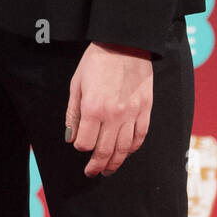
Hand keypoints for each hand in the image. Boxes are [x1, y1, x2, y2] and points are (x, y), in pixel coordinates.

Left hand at [64, 41, 152, 176]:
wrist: (124, 43)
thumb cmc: (97, 61)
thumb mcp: (77, 83)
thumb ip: (73, 112)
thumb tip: (71, 137)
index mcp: (93, 108)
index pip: (85, 142)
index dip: (80, 146)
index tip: (79, 145)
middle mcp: (114, 115)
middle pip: (105, 151)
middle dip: (96, 165)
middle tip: (92, 173)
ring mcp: (132, 114)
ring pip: (124, 149)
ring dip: (115, 163)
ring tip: (108, 170)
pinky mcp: (145, 110)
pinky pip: (140, 136)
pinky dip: (133, 148)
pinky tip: (126, 152)